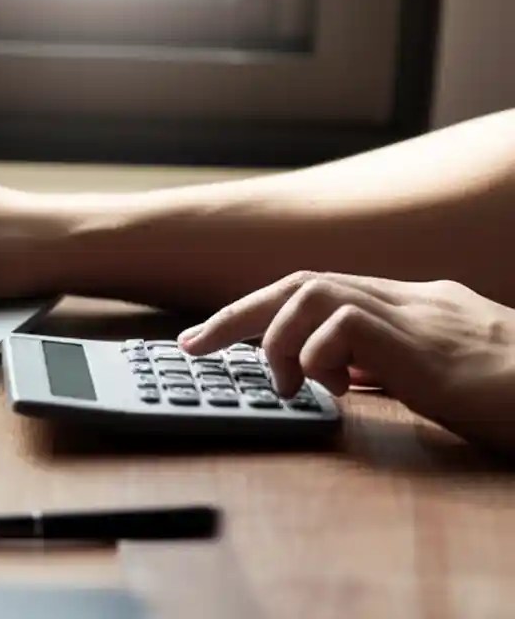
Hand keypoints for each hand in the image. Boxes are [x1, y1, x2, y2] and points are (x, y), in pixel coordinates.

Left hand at [178, 271, 514, 450]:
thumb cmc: (506, 396)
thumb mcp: (432, 378)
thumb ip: (384, 366)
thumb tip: (335, 374)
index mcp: (409, 303)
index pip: (317, 289)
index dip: (258, 310)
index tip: (209, 335)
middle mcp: (409, 297)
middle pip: (302, 281)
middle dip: (239, 312)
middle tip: (193, 345)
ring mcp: (419, 313)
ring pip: (315, 291)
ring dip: (276, 334)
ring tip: (278, 379)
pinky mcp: (426, 341)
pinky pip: (347, 324)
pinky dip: (318, 352)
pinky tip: (325, 386)